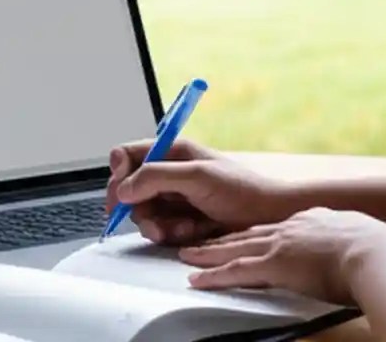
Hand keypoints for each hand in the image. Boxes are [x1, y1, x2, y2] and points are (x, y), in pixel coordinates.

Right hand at [105, 139, 294, 245]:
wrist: (268, 217)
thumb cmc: (242, 190)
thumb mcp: (197, 176)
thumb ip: (156, 177)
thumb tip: (123, 188)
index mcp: (171, 151)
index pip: (127, 155)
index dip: (118, 173)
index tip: (121, 192)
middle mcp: (168, 173)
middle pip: (129, 189)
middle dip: (138, 207)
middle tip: (151, 220)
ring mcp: (173, 198)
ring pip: (142, 213)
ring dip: (157, 224)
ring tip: (181, 228)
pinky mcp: (178, 220)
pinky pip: (158, 229)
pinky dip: (170, 234)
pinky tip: (190, 233)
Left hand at [178, 207, 385, 305]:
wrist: (381, 254)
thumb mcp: (375, 242)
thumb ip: (369, 246)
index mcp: (319, 222)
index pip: (281, 227)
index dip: (260, 231)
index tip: (248, 233)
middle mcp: (295, 228)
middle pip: (250, 232)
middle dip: (224, 238)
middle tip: (202, 240)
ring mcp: (283, 245)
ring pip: (235, 248)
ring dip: (208, 253)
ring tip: (187, 257)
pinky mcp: (276, 266)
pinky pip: (236, 271)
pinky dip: (213, 275)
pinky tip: (196, 279)